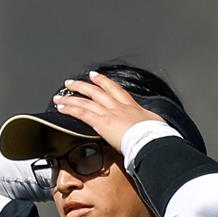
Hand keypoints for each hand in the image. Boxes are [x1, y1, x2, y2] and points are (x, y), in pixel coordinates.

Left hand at [51, 71, 165, 153]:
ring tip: (60, 96)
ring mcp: (109, 113)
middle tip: (72, 82)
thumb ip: (151, 124)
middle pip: (98, 91)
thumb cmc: (156, 136)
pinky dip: (70, 109)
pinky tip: (60, 108)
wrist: (151, 140)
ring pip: (86, 101)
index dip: (105, 82)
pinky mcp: (101, 123)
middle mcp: (118, 106)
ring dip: (71, 97)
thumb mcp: (156, 126)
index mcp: (132, 107)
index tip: (96, 77)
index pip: (116, 90)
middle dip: (84, 86)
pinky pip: (82, 113)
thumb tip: (157, 128)